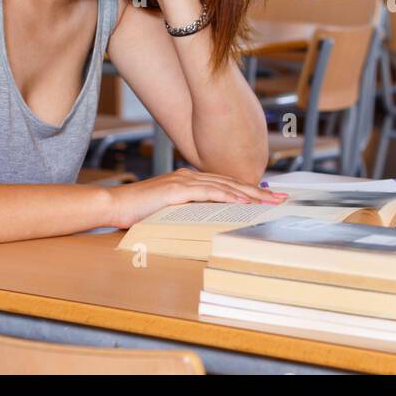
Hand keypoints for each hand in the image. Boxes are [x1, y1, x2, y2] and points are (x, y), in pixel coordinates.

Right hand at [104, 167, 286, 227]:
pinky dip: (228, 196)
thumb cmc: (139, 211)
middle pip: (232, 182)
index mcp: (190, 180)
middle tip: (280, 198)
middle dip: (258, 191)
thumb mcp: (169, 209)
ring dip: (249, 194)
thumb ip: (188, 209)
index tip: (268, 197)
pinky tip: (242, 201)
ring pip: (225, 186)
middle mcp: (190, 176)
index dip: (249, 190)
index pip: (226, 183)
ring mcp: (184, 181)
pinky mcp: (178, 190)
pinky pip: (208, 192)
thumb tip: (207, 219)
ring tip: (269, 201)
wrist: (115, 205)